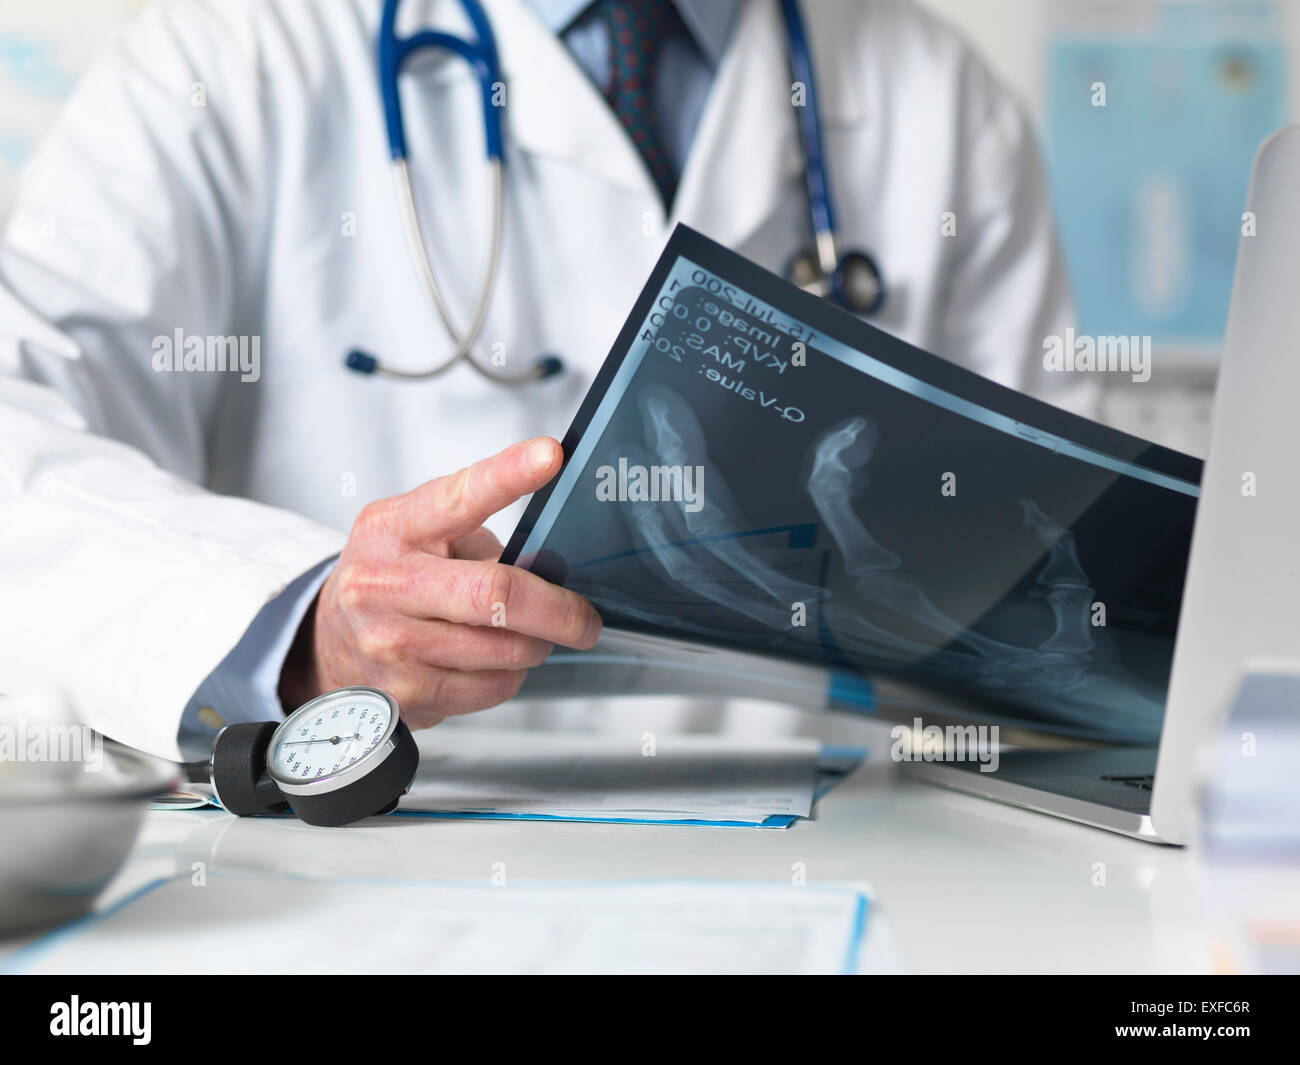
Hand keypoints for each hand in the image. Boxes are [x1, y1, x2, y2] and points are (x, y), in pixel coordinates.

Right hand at [278, 437, 600, 727]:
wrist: (328, 643)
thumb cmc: (391, 577)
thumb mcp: (416, 534)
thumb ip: (474, 533)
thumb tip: (549, 560)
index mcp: (394, 528)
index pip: (459, 497)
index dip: (509, 474)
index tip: (550, 455)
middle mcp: (386, 584)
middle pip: (495, 594)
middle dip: (558, 610)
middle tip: (584, 618)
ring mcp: (392, 643)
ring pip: (503, 649)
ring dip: (534, 645)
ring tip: (527, 635)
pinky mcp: (406, 693)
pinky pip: (491, 688)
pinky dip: (509, 675)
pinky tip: (492, 661)